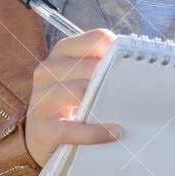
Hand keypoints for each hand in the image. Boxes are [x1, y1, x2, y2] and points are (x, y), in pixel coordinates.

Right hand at [24, 27, 120, 166]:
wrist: (38, 136)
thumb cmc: (69, 102)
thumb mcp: (80, 77)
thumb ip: (101, 67)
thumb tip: (136, 68)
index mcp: (62, 52)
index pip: (97, 39)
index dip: (118, 51)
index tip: (130, 65)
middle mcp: (48, 71)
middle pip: (91, 66)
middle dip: (113, 79)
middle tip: (133, 93)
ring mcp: (42, 99)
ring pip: (80, 92)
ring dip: (104, 104)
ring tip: (123, 114)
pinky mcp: (44, 128)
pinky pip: (74, 129)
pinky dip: (97, 132)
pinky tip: (114, 133)